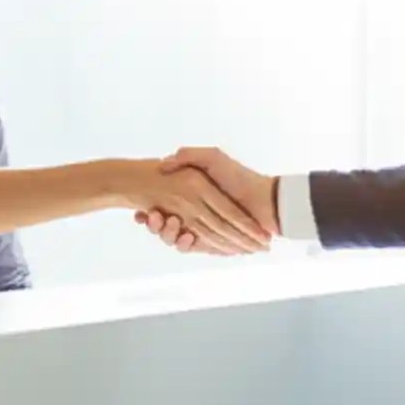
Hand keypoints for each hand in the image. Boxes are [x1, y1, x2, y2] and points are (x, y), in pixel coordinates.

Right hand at [135, 147, 277, 253]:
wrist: (265, 202)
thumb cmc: (239, 178)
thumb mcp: (212, 158)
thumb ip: (189, 156)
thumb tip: (163, 163)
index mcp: (190, 195)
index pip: (160, 205)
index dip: (147, 209)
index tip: (139, 209)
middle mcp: (192, 214)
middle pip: (162, 224)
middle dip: (153, 224)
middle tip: (152, 216)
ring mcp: (200, 231)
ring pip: (172, 238)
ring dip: (166, 233)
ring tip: (170, 223)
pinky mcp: (209, 245)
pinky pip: (190, 248)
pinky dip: (185, 244)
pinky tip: (186, 236)